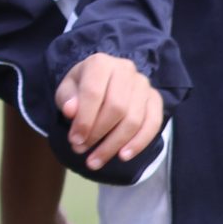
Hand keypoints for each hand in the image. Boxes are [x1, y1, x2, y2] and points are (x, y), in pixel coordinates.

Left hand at [56, 54, 161, 171]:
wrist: (101, 83)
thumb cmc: (81, 88)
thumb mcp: (67, 91)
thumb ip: (67, 100)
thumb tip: (71, 111)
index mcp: (100, 63)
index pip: (94, 93)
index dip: (84, 120)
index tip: (74, 140)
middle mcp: (126, 69)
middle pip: (117, 108)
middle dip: (98, 134)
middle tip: (81, 150)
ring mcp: (144, 84)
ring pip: (134, 119)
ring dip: (114, 145)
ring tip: (96, 160)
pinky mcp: (155, 98)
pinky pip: (153, 124)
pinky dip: (139, 143)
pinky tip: (123, 156)